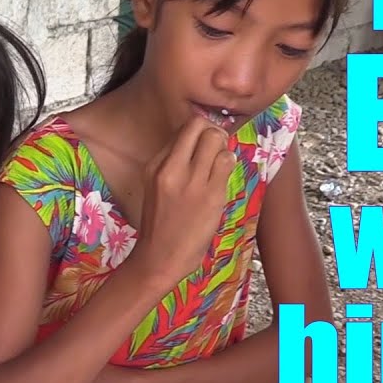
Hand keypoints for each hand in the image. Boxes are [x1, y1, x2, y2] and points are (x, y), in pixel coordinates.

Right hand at [131, 116, 235, 283]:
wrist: (160, 257)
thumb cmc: (160, 224)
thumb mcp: (155, 187)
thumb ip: (171, 163)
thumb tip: (197, 139)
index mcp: (154, 166)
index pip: (182, 129)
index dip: (198, 131)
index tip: (202, 143)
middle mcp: (171, 169)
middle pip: (200, 125)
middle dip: (213, 131)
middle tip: (215, 147)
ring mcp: (192, 181)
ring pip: (216, 140)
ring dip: (222, 149)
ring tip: (217, 165)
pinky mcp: (210, 194)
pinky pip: (227, 162)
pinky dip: (228, 164)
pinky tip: (221, 177)